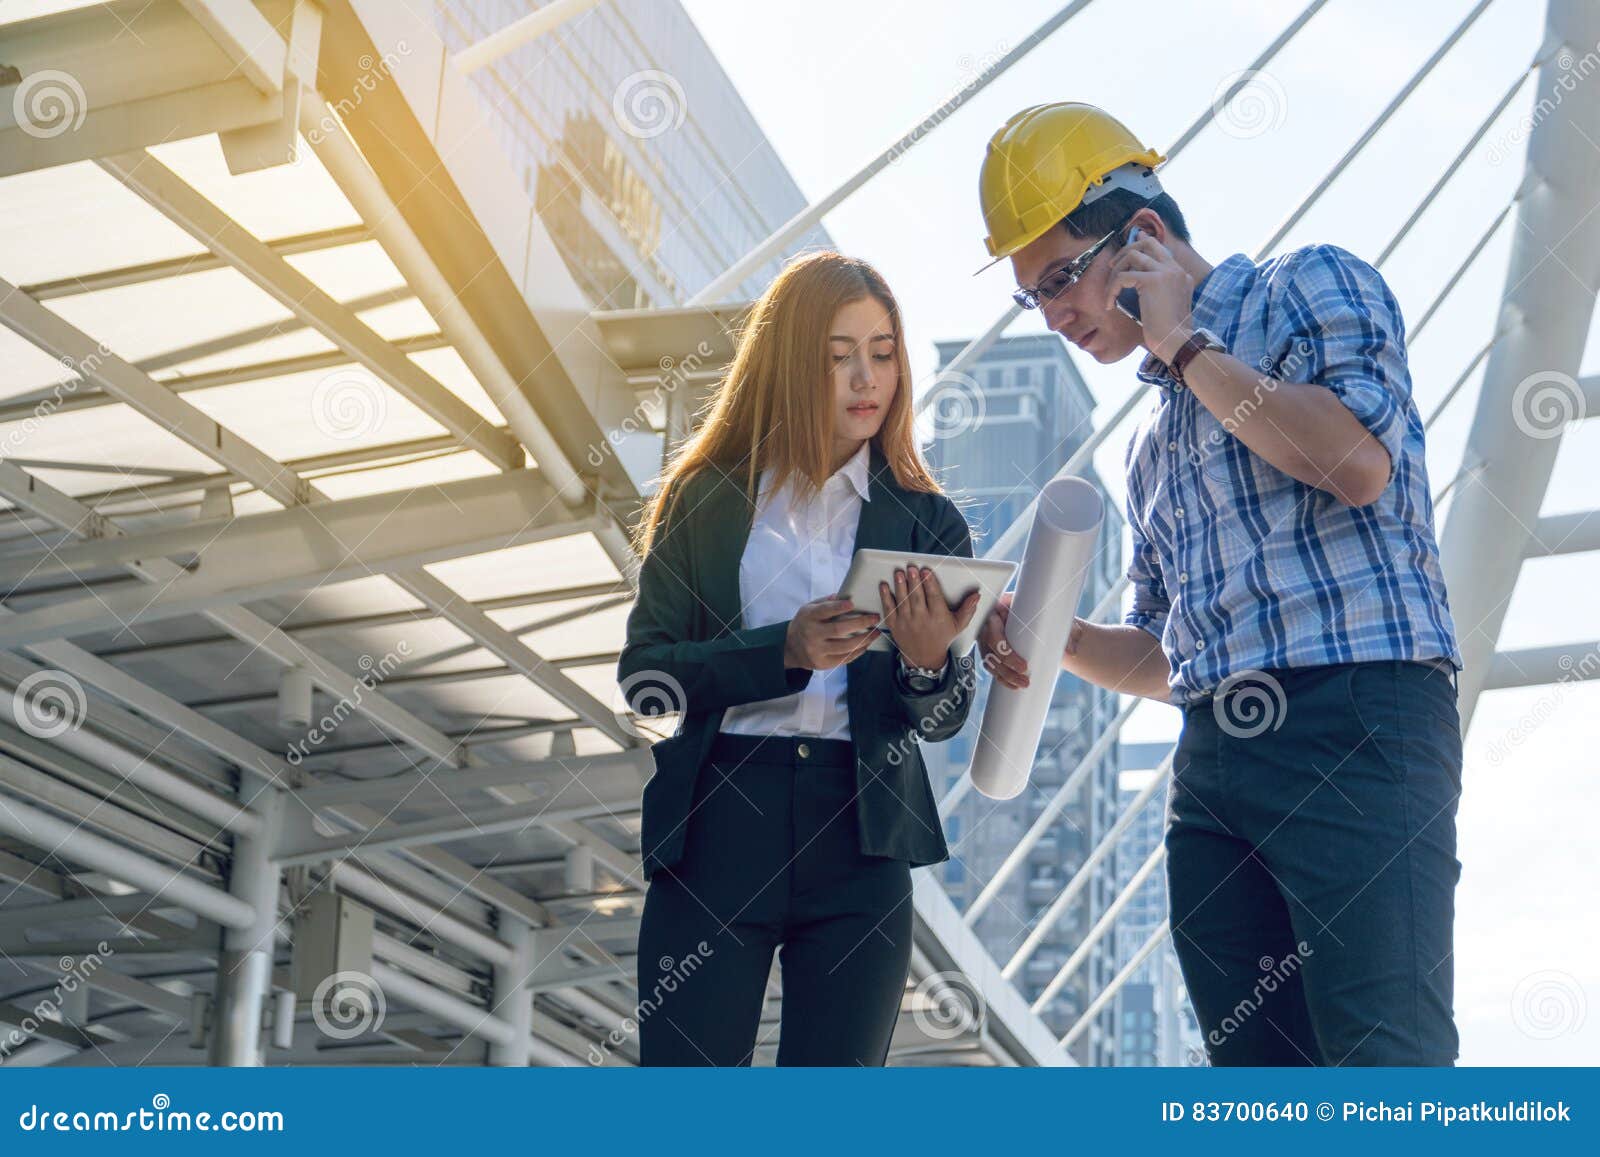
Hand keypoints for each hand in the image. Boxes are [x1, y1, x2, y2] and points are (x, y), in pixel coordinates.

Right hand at [783, 592, 880, 670]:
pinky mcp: (822, 663)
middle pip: (839, 630)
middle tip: (875, 618)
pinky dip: (858, 652)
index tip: (853, 603)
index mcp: (808, 617)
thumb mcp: (809, 608)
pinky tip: (866, 645)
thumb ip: (826, 602)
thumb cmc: (805, 623)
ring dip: (864, 639)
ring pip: (845, 646)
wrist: (790, 647)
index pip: (824, 611)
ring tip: (876, 633)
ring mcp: (817, 651)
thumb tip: (846, 596)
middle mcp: (812, 635)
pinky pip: (844, 658)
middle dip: (860, 623)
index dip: (838, 607)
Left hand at [878, 564, 978, 669]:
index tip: (927, 572)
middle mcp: (921, 619)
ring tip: (899, 573)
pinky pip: (889, 609)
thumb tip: (976, 596)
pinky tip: (884, 586)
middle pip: (917, 597)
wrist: (924, 658)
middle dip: (914, 582)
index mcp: (938, 617)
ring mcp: (906, 622)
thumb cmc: (941, 638)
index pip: (934, 597)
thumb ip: (967, 609)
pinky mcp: (895, 625)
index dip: (930, 583)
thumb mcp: (958, 625)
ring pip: (903, 601)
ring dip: (900, 586)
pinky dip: (886, 598)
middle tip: (911, 568)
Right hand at [979, 596, 1088, 689]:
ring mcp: (991, 635)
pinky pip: (992, 665)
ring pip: (989, 657)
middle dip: (1005, 662)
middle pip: (989, 643)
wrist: (1053, 625)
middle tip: (1024, 672)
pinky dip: (1001, 677)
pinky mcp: (993, 649)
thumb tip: (1070, 651)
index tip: (1022, 662)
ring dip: (1004, 674)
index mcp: (1004, 604)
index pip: (994, 625)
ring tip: (1023, 683)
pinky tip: (1013, 685)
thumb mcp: (1061, 620)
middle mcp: (994, 619)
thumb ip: (1067, 632)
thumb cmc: (1054, 617)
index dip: (1002, 645)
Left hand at [1105, 230, 1194, 363]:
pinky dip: (1111, 289)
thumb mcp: (1169, 306)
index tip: (1132, 240)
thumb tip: (1142, 287)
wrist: (1177, 341)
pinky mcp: (1152, 280)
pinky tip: (1110, 304)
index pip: (1160, 250)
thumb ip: (1160, 292)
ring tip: (1110, 292)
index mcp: (1181, 275)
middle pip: (1149, 242)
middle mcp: (1175, 269)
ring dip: (1115, 271)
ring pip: (1133, 255)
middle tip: (1113, 265)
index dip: (1143, 244)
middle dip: (1127, 249)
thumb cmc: (1170, 333)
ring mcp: (1165, 272)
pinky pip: (1122, 276)